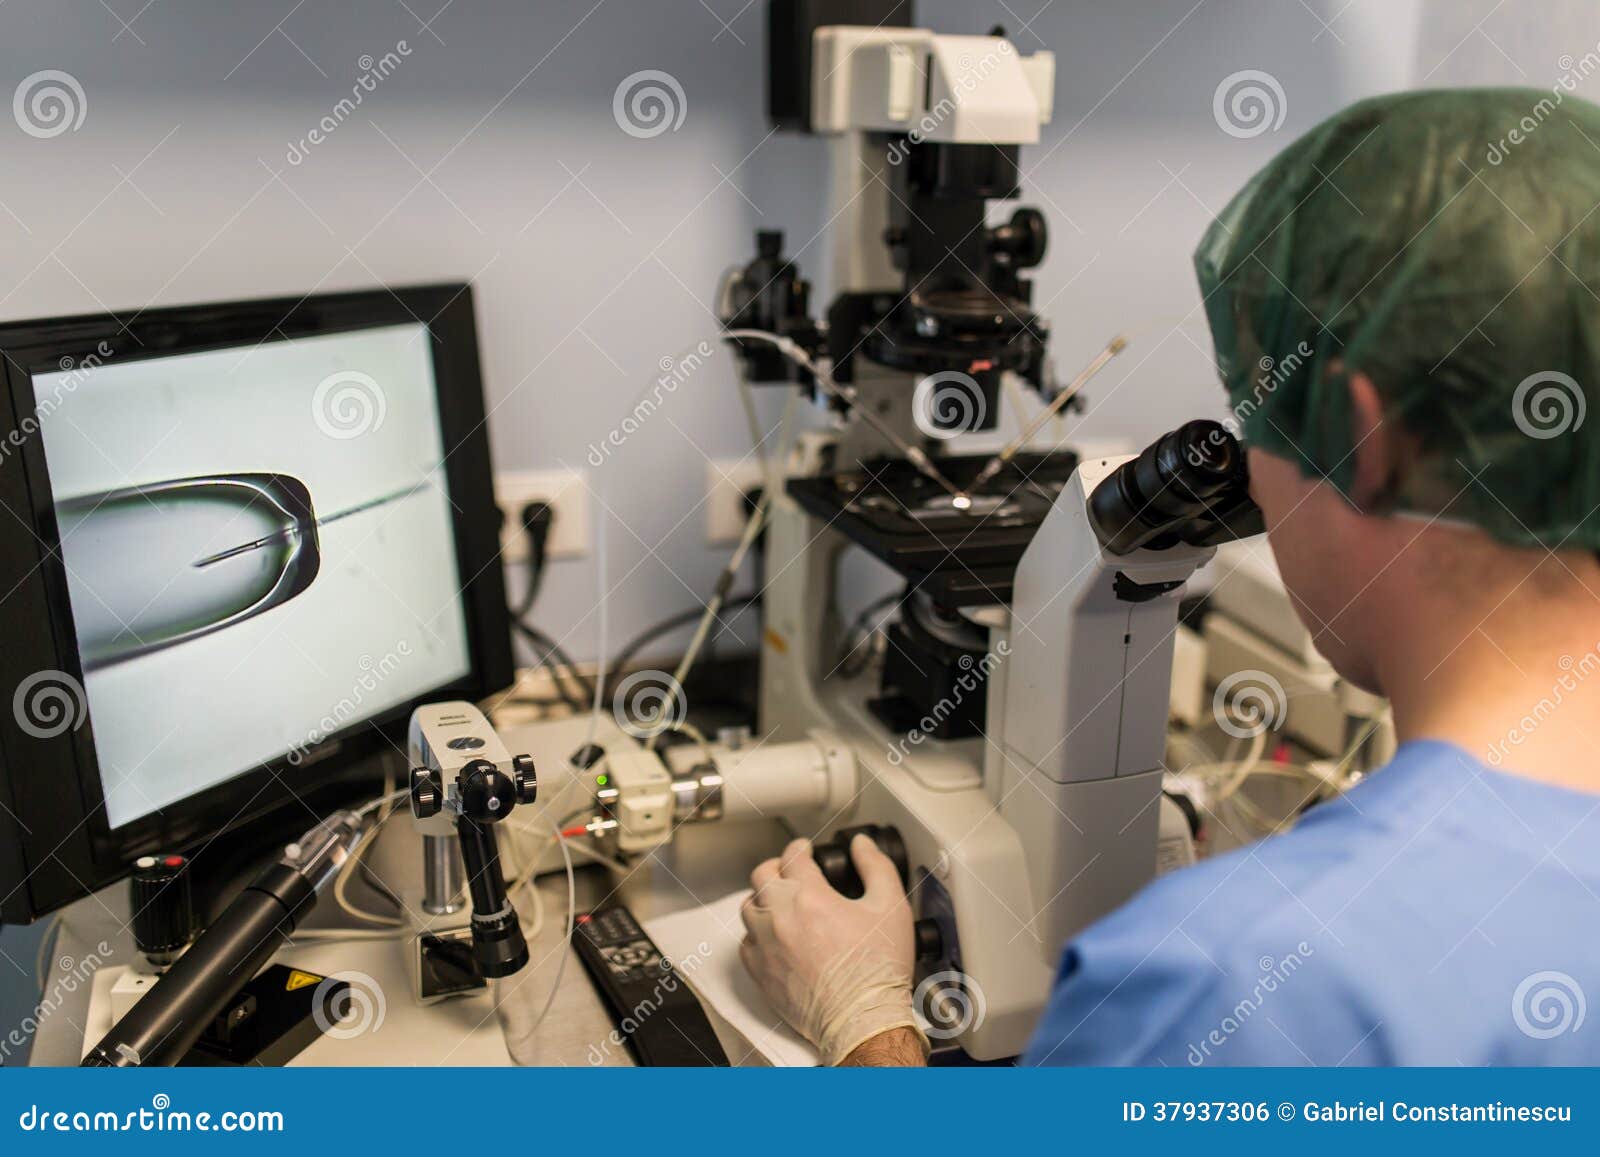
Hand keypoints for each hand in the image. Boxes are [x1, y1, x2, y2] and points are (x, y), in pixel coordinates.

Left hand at [739, 834, 928, 1065]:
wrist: (862, 1020)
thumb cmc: (877, 970)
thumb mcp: (891, 907)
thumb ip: (876, 867)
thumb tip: (862, 845)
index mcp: (809, 897)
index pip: (792, 855)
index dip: (800, 847)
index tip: (805, 850)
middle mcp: (779, 917)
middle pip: (762, 875)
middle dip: (778, 868)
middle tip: (791, 872)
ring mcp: (765, 946)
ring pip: (749, 907)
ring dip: (764, 899)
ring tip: (781, 904)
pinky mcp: (760, 973)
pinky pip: (746, 943)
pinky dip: (757, 934)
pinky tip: (774, 937)